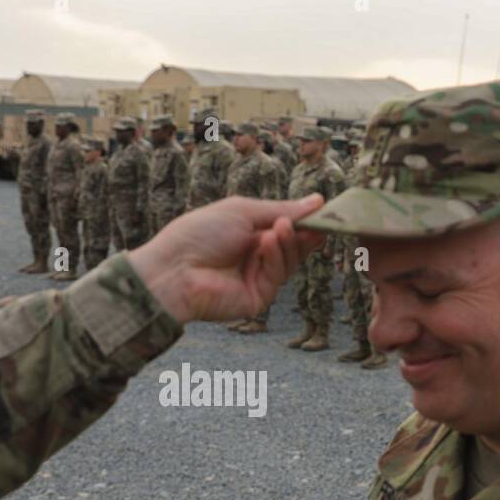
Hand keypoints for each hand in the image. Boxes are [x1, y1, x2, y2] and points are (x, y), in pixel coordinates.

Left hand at [129, 194, 325, 323]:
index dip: (304, 221)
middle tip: (317, 222)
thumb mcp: (243, 212)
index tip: (324, 211)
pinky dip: (276, 257)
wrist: (175, 270)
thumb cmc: (199, 234)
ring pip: (289, 260)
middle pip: (292, 246)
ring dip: (288, 242)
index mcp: (247, 233)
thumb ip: (281, 209)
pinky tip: (266, 243)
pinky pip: (278, 276)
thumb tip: (318, 201)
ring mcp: (256, 279)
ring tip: (279, 228)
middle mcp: (253, 256)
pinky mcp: (258, 298)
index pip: (285, 227)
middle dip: (303, 233)